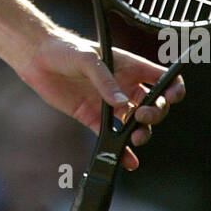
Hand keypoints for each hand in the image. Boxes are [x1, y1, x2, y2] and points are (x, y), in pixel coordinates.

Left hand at [17, 29, 185, 171]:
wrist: (36, 59)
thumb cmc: (64, 49)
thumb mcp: (86, 59)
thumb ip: (104, 80)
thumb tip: (121, 103)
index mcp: (129, 67)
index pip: (162, 77)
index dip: (174, 88)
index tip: (171, 97)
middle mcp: (124, 87)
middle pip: (154, 105)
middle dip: (155, 114)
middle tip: (141, 117)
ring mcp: (110, 104)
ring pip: (136, 124)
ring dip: (142, 134)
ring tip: (135, 139)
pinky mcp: (93, 118)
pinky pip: (113, 137)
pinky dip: (123, 151)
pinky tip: (128, 161)